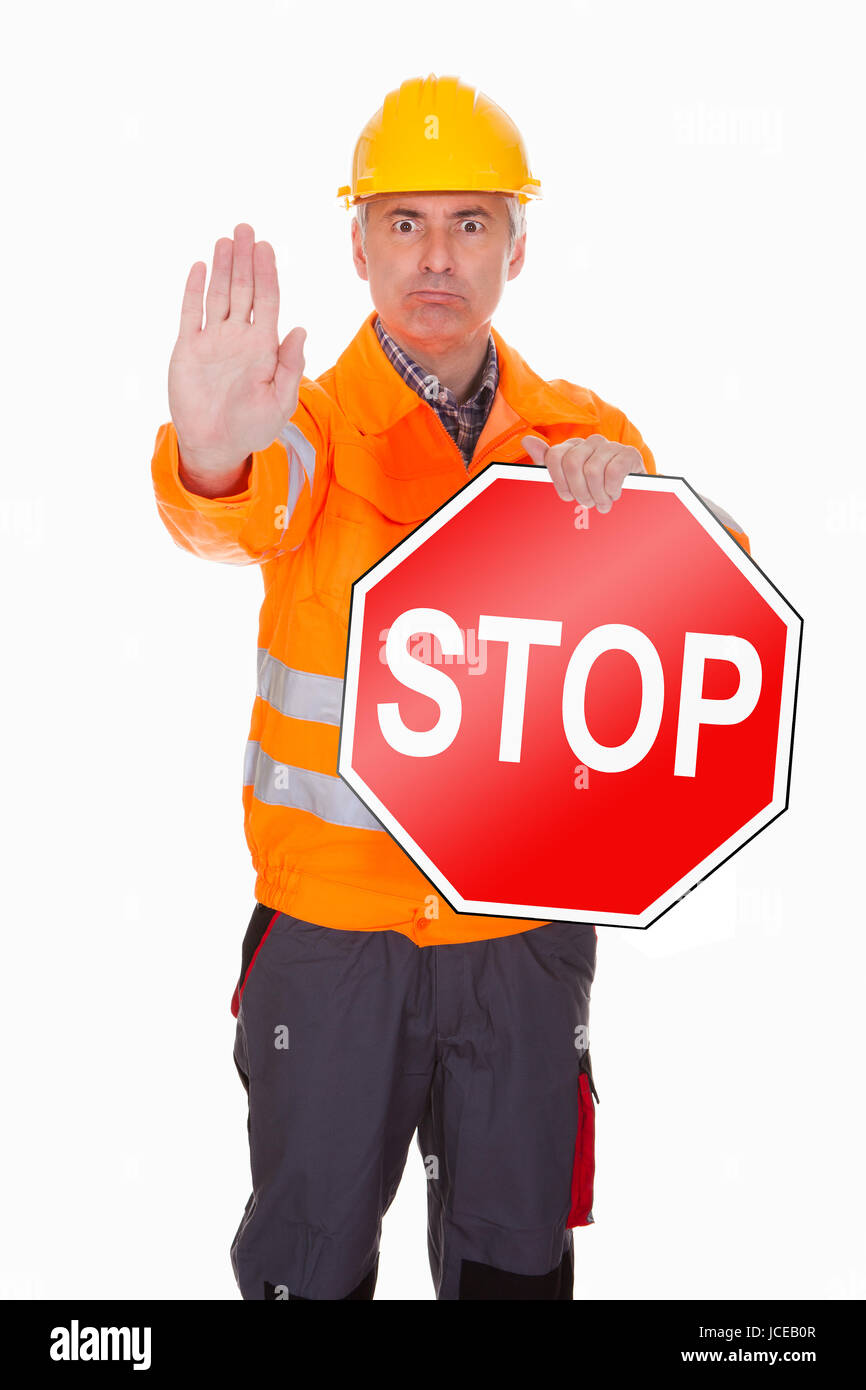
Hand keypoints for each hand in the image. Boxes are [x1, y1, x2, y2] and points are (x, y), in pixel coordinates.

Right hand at [168, 223, 306, 481]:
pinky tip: (199, 267)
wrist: (216, 445)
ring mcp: (213, 340)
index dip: (267, 274)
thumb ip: (290, 366)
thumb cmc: (252, 427)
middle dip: (245, 260)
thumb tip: (300, 329)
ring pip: (218, 294)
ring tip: (226, 240)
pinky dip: (194, 290)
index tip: (266, 248)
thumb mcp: (280, 402)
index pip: (267, 301)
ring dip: (222, 267)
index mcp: (263, 347)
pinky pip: (192, 312)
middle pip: (243, 289)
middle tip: (246, 229)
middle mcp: (239, 337)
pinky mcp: (188, 348)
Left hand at [521, 433, 646, 513]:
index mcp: (573, 447)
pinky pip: (613, 472)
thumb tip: (527, 440)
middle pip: (572, 463)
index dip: (558, 481)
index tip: (567, 496)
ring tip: (602, 503)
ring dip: (597, 495)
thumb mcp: (567, 481)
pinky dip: (611, 490)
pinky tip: (614, 495)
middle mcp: (591, 442)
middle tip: (586, 503)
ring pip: (592, 470)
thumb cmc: (593, 490)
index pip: (554, 456)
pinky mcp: (629, 454)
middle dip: (578, 490)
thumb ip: (546, 463)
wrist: (629, 496)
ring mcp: (611, 446)